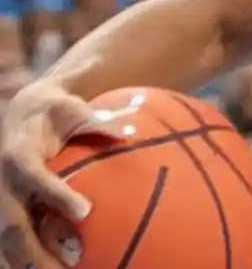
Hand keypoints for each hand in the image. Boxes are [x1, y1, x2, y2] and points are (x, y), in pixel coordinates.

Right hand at [0, 82, 122, 267]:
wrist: (22, 113)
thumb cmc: (57, 113)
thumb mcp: (73, 109)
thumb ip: (95, 122)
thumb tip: (127, 134)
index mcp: (18, 154)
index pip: (34, 176)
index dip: (56, 194)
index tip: (84, 212)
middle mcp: (4, 184)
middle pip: (13, 223)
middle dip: (36, 248)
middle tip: (72, 263)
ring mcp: (2, 203)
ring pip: (9, 242)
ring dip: (32, 263)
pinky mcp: (7, 215)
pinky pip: (11, 245)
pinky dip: (28, 262)